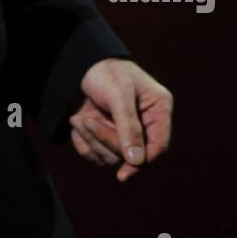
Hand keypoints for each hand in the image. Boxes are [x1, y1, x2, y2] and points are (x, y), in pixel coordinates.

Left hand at [69, 58, 172, 181]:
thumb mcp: (119, 93)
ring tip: (78, 118)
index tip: (123, 174)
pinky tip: (77, 122)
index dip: (142, 161)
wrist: (80, 63)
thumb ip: (129, 126)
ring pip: (112, 158)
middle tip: (85, 121)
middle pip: (131, 155)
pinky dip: (84, 142)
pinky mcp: (106, 137)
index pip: (158, 146)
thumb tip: (137, 161)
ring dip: (92, 140)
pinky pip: (96, 155)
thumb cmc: (106, 71)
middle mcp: (145, 125)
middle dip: (105, 140)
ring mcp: (124, 133)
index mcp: (158, 110)